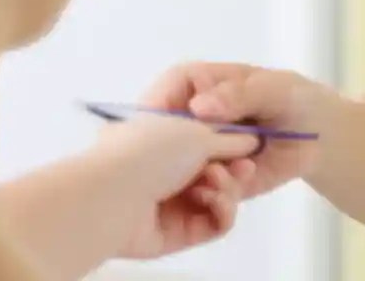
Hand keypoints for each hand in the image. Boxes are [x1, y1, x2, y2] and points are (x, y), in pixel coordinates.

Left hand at [89, 113, 256, 258]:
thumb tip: (250, 140)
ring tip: (216, 182)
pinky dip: (221, 211)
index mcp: (162, 136)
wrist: (113, 195)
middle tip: (245, 167)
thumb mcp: (197, 131)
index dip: (230, 140)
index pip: (204, 138)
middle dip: (234, 168)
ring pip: (218, 197)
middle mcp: (164, 169)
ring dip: (227, 188)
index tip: (251, 140)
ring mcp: (169, 202)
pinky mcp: (176, 233)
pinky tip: (213, 200)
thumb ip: (230, 138)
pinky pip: (213, 223)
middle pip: (215, 170)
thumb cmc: (150, 151)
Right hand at [142, 62, 337, 200]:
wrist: (321, 136)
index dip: (158, 110)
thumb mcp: (275, 89)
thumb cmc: (295, 99)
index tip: (161, 129)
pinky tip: (246, 177)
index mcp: (199, 85)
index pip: (165, 92)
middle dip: (179, 153)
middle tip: (208, 157)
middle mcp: (192, 121)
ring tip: (235, 169)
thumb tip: (200, 107)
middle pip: (163, 137)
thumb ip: (239, 94)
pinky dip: (222, 190)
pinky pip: (207, 191)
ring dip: (202, 175)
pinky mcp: (217, 180)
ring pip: (180, 170)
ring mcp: (201, 153)